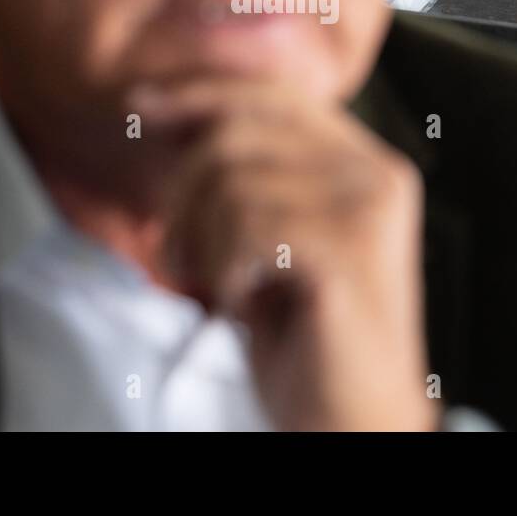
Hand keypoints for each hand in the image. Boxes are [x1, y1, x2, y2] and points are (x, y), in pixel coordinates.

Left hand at [136, 79, 434, 431]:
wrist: (352, 421)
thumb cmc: (308, 337)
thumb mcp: (271, 236)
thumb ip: (249, 170)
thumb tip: (175, 109)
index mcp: (366, 162)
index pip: (273, 95)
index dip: (200, 94)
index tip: (139, 107)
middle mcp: (377, 174)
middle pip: (238, 132)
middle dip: (183, 190)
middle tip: (175, 251)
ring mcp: (368, 210)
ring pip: (231, 183)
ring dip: (202, 242)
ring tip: (223, 287)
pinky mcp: (349, 252)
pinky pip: (245, 228)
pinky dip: (225, 270)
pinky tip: (247, 303)